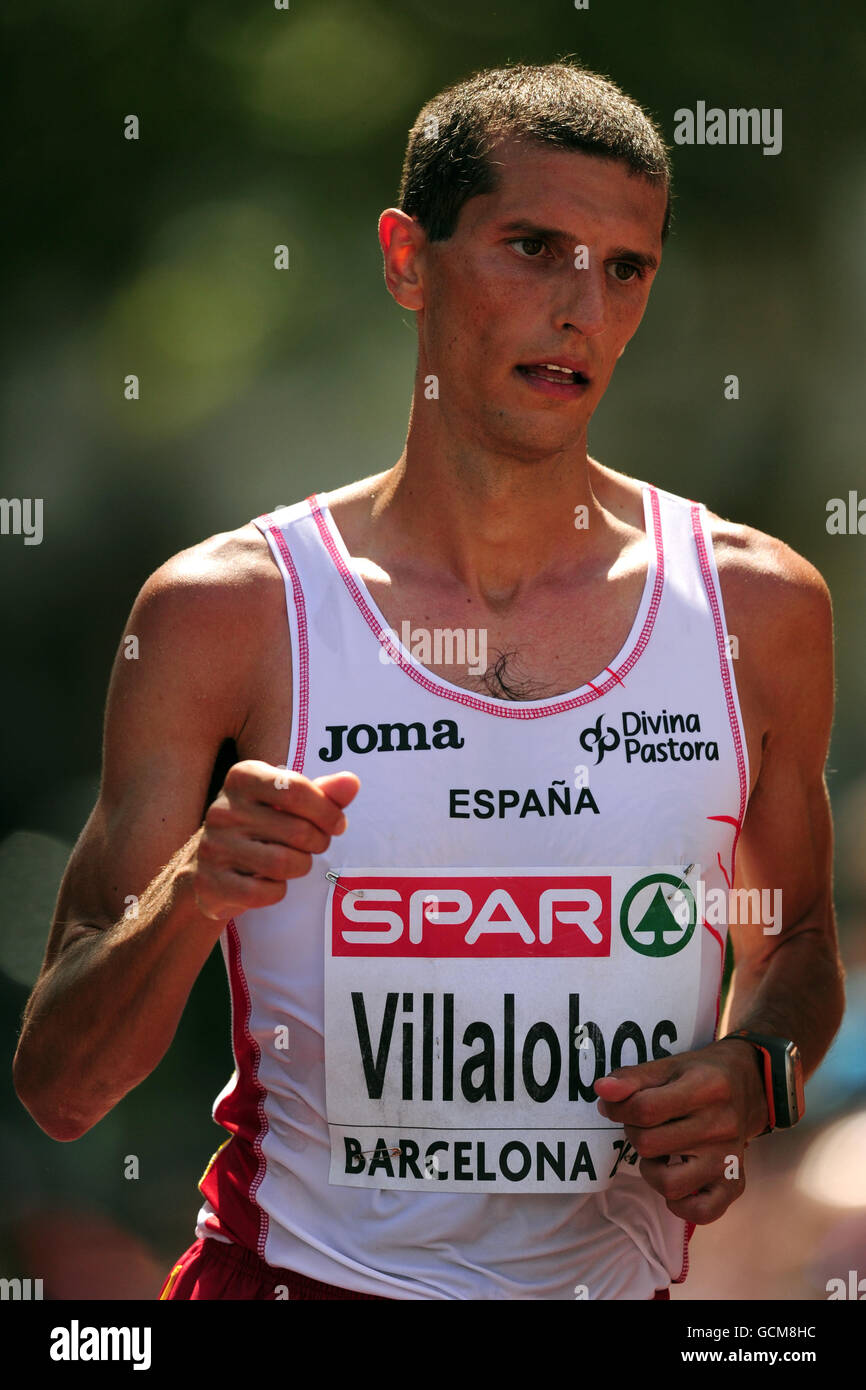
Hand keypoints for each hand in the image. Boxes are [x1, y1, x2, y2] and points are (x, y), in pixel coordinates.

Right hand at [190, 760, 359, 920]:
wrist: (208, 867)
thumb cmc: (260, 827)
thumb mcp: (287, 803)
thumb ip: (323, 793)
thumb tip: (351, 782)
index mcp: (243, 777)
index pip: (297, 789)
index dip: (328, 812)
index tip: (338, 824)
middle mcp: (223, 808)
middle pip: (298, 831)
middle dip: (318, 843)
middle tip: (314, 845)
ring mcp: (213, 846)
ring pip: (283, 863)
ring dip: (301, 867)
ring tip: (294, 862)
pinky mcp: (211, 882)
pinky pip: (264, 892)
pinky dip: (277, 892)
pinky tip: (270, 882)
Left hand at [593, 1039, 769, 1223]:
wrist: (751, 1087)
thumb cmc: (703, 1076)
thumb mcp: (669, 1066)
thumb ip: (633, 1078)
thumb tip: (601, 1091)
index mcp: (705, 1089)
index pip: (644, 1109)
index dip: (617, 1108)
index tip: (614, 1105)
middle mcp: (721, 1126)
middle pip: (650, 1145)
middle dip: (634, 1133)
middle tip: (641, 1124)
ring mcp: (728, 1159)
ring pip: (669, 1184)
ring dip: (651, 1169)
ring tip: (658, 1151)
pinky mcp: (735, 1183)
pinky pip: (700, 1212)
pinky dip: (680, 1203)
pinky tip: (675, 1177)